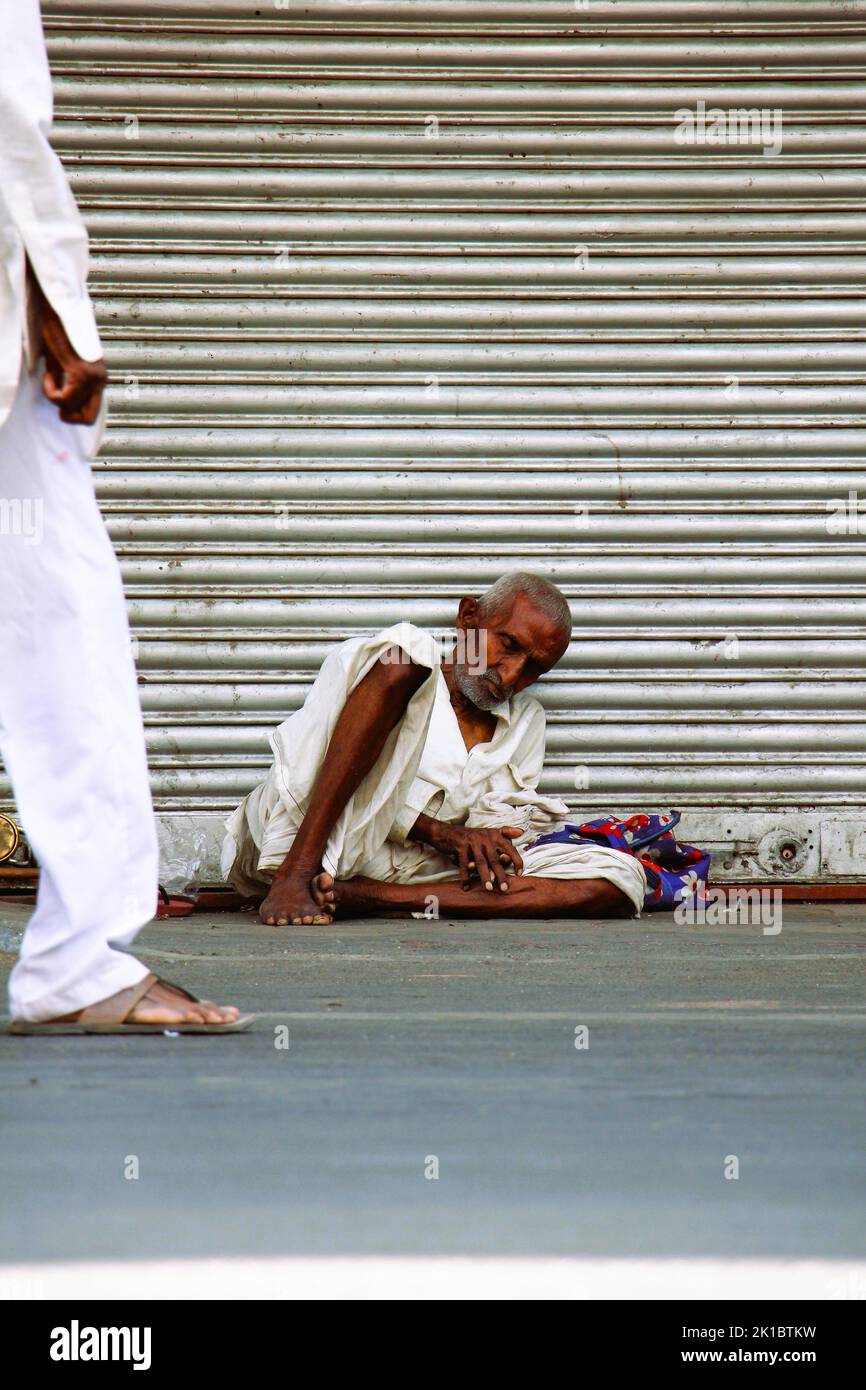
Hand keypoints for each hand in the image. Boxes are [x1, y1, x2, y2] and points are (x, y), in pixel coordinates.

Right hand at [30, 268, 106, 423]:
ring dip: (54, 398)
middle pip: (88, 420)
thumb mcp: (63, 362)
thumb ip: (67, 381)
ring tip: (50, 376)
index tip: (60, 391)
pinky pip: (63, 399)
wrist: (56, 310)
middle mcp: (101, 380)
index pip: (91, 414)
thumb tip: (61, 403)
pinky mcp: (82, 373)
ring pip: (71, 409)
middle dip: (66, 413)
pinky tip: (48, 373)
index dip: (71, 410)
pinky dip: (50, 391)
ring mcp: (94, 378)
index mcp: (99, 378)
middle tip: (54, 392)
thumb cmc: (57, 332)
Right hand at [433, 823, 523, 892]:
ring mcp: (472, 842)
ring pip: (480, 862)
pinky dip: (465, 876)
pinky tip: (466, 887)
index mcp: (494, 835)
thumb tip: (521, 832)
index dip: (516, 860)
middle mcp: (484, 838)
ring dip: (484, 876)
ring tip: (488, 888)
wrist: (446, 832)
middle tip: (504, 888)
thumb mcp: (488, 832)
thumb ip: (505, 832)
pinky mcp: (460, 846)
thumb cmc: (470, 836)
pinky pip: (463, 864)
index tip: (520, 873)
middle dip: (500, 875)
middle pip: (494, 859)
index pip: (509, 848)